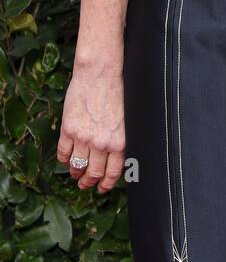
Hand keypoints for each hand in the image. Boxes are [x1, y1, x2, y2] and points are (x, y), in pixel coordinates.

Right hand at [57, 62, 125, 192]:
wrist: (100, 75)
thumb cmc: (117, 92)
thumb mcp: (125, 120)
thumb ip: (119, 138)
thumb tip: (116, 155)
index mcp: (119, 142)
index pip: (113, 172)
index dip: (107, 183)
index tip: (103, 187)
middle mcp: (101, 144)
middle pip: (94, 172)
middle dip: (90, 181)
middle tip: (86, 184)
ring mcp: (84, 137)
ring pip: (77, 165)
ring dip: (76, 173)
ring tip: (75, 175)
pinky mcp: (69, 129)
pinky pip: (64, 152)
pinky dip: (63, 159)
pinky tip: (65, 160)